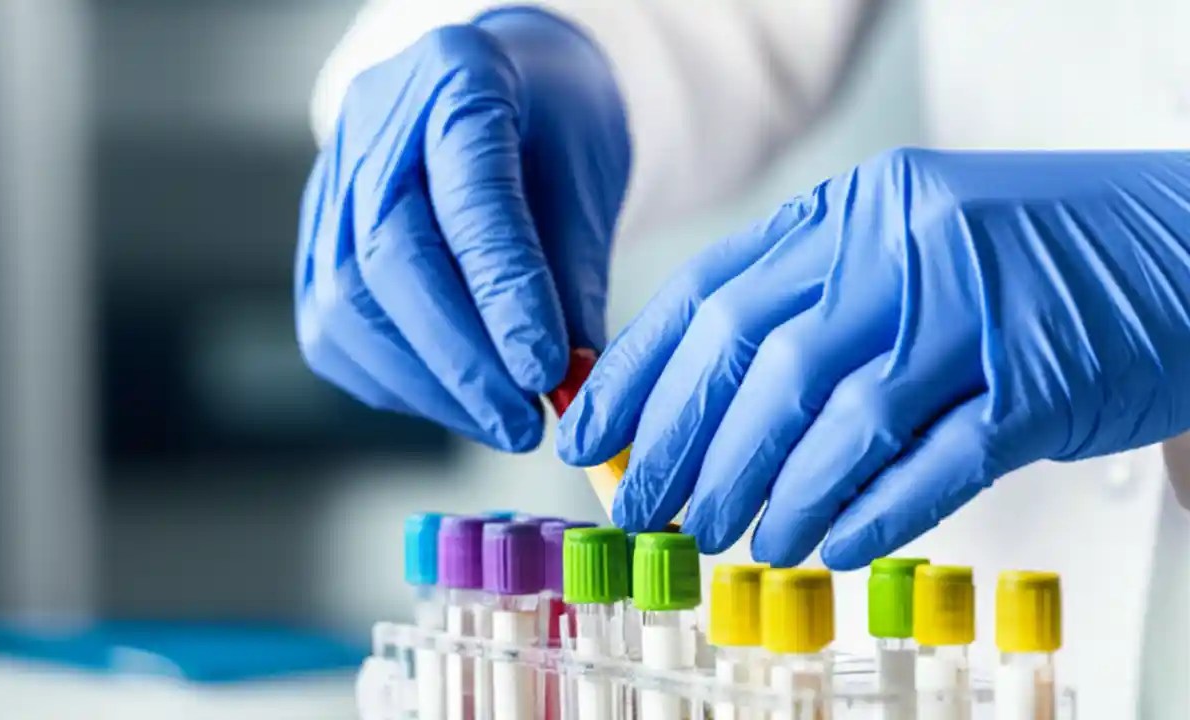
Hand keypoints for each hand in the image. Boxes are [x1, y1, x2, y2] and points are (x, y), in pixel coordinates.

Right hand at [295, 9, 628, 450]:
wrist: (501, 89)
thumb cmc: (555, 127)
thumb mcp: (589, 175)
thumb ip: (574, 275)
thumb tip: (568, 384)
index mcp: (458, 77)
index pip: (469, 198)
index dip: (503, 293)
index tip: (546, 372)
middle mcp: (375, 121)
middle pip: (386, 258)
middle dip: (459, 360)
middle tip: (524, 423)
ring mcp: (331, 180)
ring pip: (345, 305)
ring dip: (426, 385)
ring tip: (499, 420)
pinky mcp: (314, 237)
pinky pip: (332, 329)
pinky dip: (394, 382)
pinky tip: (451, 400)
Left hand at [557, 148, 1189, 566]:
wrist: (1185, 249)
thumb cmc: (1029, 260)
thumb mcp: (901, 249)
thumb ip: (806, 309)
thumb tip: (699, 406)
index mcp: (855, 210)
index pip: (712, 295)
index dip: (640, 374)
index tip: (589, 435)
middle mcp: (904, 247)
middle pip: (760, 360)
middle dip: (686, 447)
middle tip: (649, 510)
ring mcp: (975, 311)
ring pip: (836, 416)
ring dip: (769, 491)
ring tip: (731, 538)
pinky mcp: (1038, 382)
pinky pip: (931, 463)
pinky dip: (867, 512)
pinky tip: (824, 545)